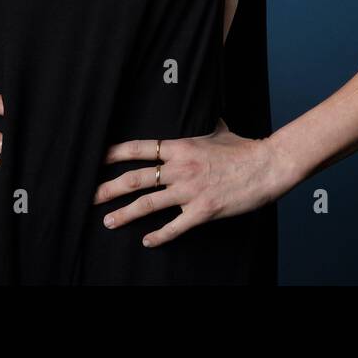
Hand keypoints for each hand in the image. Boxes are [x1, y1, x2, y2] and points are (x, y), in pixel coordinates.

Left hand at [92, 118, 286, 246]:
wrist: (266, 166)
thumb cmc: (244, 149)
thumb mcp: (220, 131)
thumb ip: (207, 127)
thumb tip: (208, 117)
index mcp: (181, 147)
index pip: (140, 148)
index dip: (115, 153)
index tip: (96, 158)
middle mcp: (180, 168)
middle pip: (136, 178)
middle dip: (110, 188)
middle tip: (90, 196)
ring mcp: (190, 190)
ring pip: (149, 204)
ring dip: (125, 214)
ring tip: (108, 221)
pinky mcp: (203, 210)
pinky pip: (175, 226)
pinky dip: (159, 235)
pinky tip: (146, 241)